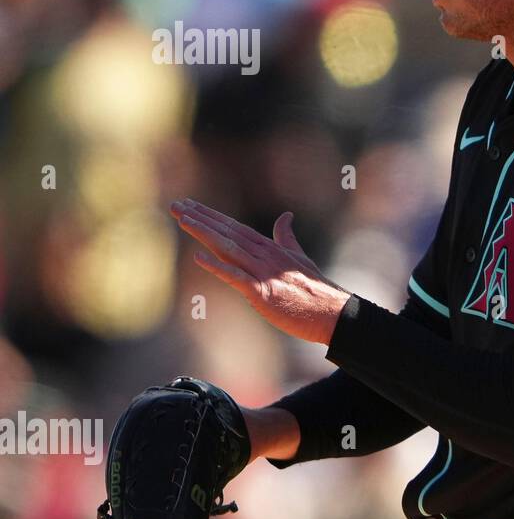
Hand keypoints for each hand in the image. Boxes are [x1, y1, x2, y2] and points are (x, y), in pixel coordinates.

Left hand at [169, 198, 352, 344]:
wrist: (332, 313)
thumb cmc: (316, 290)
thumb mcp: (300, 257)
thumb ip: (287, 237)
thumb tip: (285, 216)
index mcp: (271, 248)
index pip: (236, 228)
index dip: (212, 216)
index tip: (191, 205)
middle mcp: (265, 256)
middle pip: (227, 233)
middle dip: (201, 218)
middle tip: (177, 205)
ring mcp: (264, 273)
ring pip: (228, 248)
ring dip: (204, 233)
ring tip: (183, 220)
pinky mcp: (263, 293)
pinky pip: (236, 277)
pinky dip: (217, 266)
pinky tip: (198, 257)